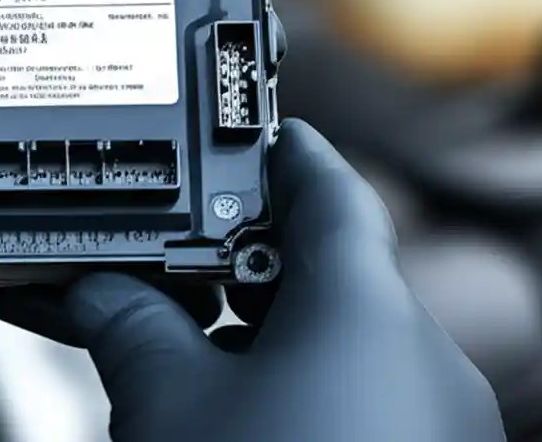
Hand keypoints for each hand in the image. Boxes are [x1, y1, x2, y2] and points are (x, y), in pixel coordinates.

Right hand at [0, 120, 505, 441]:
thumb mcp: (170, 404)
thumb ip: (131, 326)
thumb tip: (105, 293)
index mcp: (366, 307)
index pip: (328, 184)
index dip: (281, 147)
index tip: (251, 129)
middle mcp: (421, 354)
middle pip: (327, 271)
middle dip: (244, 268)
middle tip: (178, 261)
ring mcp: (436, 419)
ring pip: (340, 345)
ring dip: (266, 341)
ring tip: (189, 362)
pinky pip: (361, 400)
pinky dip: (302, 393)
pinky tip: (241, 424)